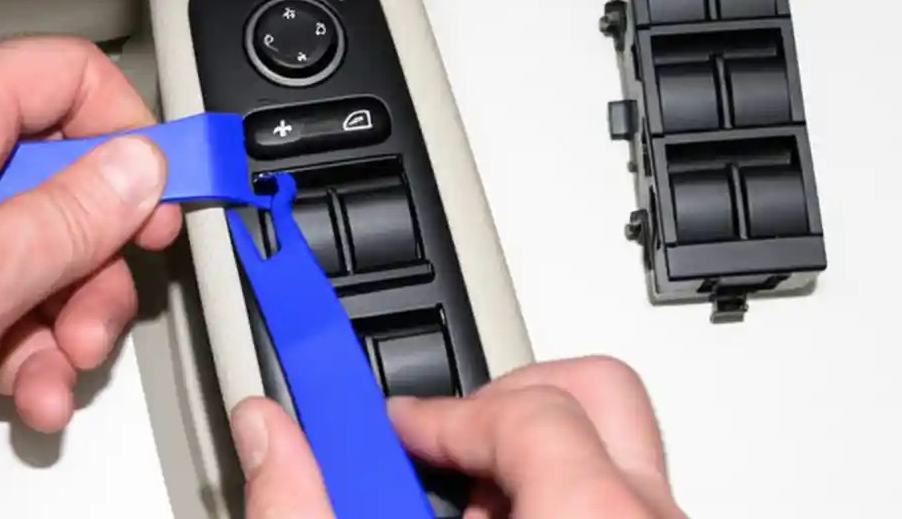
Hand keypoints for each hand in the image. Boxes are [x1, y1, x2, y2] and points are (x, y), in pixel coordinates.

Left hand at [0, 38, 180, 506]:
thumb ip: (72, 218)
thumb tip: (139, 170)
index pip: (71, 77)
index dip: (133, 130)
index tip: (174, 190)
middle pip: (63, 182)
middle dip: (98, 259)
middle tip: (101, 311)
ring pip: (33, 255)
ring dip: (62, 321)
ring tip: (55, 373)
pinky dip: (18, 350)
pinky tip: (23, 395)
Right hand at [232, 356, 688, 517]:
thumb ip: (309, 508)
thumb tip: (272, 435)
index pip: (519, 406)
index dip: (431, 408)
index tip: (385, 423)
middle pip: (599, 395)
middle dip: (505, 405)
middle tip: (441, 452)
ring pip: (619, 453)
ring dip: (530, 467)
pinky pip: (629, 503)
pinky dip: (561, 505)